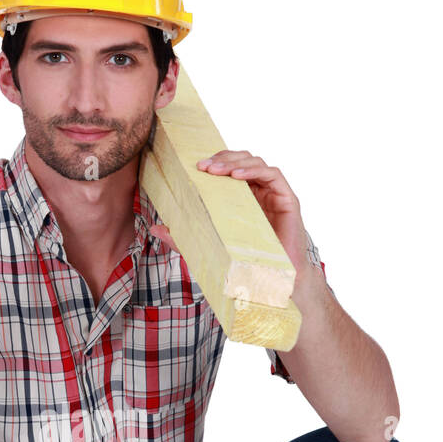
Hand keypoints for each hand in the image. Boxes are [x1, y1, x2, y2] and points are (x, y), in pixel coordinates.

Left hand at [149, 150, 311, 283]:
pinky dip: (253, 171)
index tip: (195, 167)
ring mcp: (274, 194)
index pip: (231, 168)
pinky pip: (273, 175)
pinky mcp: (288, 200)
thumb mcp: (208, 246)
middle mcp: (260, 192)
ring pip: (256, 163)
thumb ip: (183, 237)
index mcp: (243, 198)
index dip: (215, 162)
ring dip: (234, 162)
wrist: (274, 282)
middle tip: (202, 166)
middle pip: (243, 160)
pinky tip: (235, 177)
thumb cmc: (246, 264)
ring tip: (215, 170)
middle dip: (222, 159)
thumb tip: (154, 228)